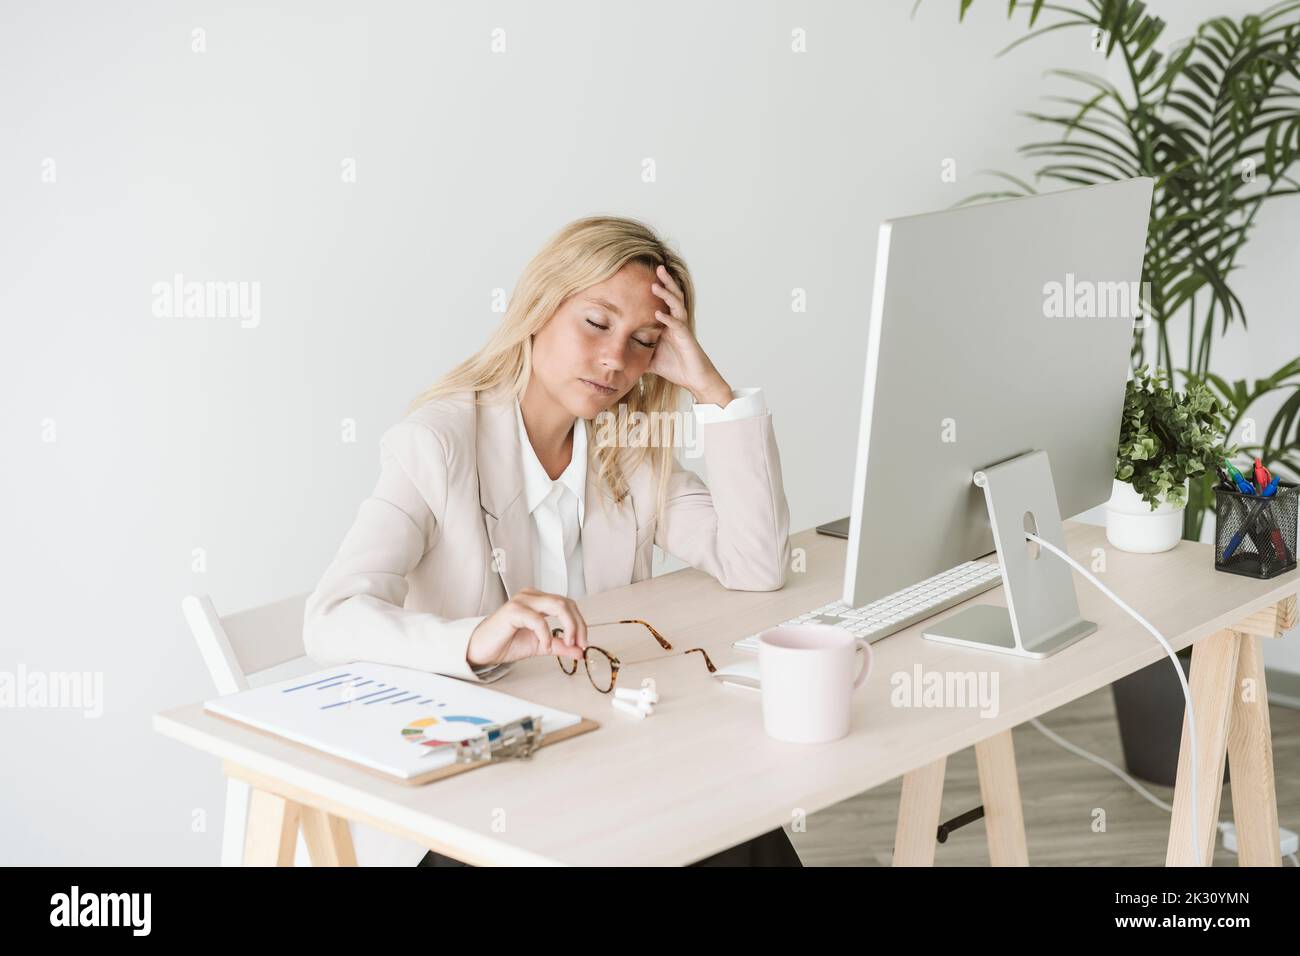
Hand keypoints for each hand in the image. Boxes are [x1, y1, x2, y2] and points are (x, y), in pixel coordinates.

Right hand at [466, 588, 588, 666]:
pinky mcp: (513, 611)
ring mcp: (522, 601)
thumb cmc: (505, 642)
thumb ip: (560, 645)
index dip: (580, 623)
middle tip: (580, 644)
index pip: (568, 604)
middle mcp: (531, 596)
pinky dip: (546, 635)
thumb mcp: (540, 645)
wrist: (481, 649)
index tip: (583, 643)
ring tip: (568, 643)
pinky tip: (545, 646)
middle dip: (578, 624)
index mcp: (538, 600)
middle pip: (566, 603)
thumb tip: (579, 651)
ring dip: (568, 626)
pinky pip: (538, 620)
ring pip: (557, 605)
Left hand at [647, 264, 731, 405]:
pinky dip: (668, 319)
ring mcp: (683, 329)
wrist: (695, 380)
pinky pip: (678, 326)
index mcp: (667, 324)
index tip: (643, 276)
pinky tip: (659, 314)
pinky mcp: (687, 339)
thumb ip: (637, 352)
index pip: (662, 301)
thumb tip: (616, 353)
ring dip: (666, 295)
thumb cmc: (676, 367)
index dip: (657, 288)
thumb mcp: (649, 358)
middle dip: (666, 282)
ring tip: (656, 284)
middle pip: (672, 297)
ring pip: (677, 306)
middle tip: (658, 267)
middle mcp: (676, 323)